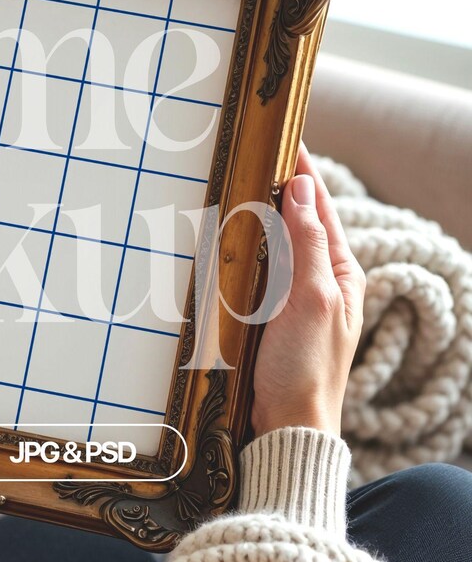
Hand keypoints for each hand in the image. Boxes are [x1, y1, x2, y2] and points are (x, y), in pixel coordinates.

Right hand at [250, 143, 365, 437]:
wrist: (285, 422)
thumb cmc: (307, 367)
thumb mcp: (313, 298)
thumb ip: (307, 243)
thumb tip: (304, 189)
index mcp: (339, 272)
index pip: (321, 208)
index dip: (304, 173)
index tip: (285, 139)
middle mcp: (316, 280)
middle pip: (296, 221)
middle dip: (276, 188)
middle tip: (250, 154)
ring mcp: (289, 296)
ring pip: (271, 242)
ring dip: (254, 215)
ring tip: (233, 184)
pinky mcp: (263, 312)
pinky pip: (252, 268)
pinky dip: (240, 245)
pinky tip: (222, 234)